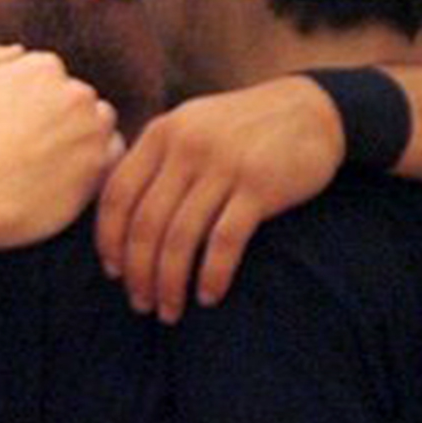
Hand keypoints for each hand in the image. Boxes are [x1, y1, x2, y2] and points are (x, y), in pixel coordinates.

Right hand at [0, 44, 121, 248]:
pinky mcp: (101, 166)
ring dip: (81, 134)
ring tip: (46, 159)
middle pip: (76, 97)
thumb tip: (18, 51)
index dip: (28, 99)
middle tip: (27, 143)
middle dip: (58, 114)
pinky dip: (95, 159)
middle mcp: (75, 92)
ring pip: (98, 123)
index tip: (13, 121)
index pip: (47, 74)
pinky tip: (65, 172)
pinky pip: (112, 154)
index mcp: (42, 67)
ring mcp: (92, 130)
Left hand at [95, 76, 342, 321]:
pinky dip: (212, 274)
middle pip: (146, 222)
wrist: (313, 111)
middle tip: (140, 304)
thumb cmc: (241, 130)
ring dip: (169, 282)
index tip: (112, 272)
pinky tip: (209, 297)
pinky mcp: (260, 187)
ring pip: (180, 237)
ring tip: (169, 311)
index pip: (118, 194)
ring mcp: (223, 166)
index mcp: (161, 134)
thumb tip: (116, 217)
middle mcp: (186, 147)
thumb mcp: (190, 127)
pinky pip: (224, 241)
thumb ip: (155, 160)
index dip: (109, 238)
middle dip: (138, 271)